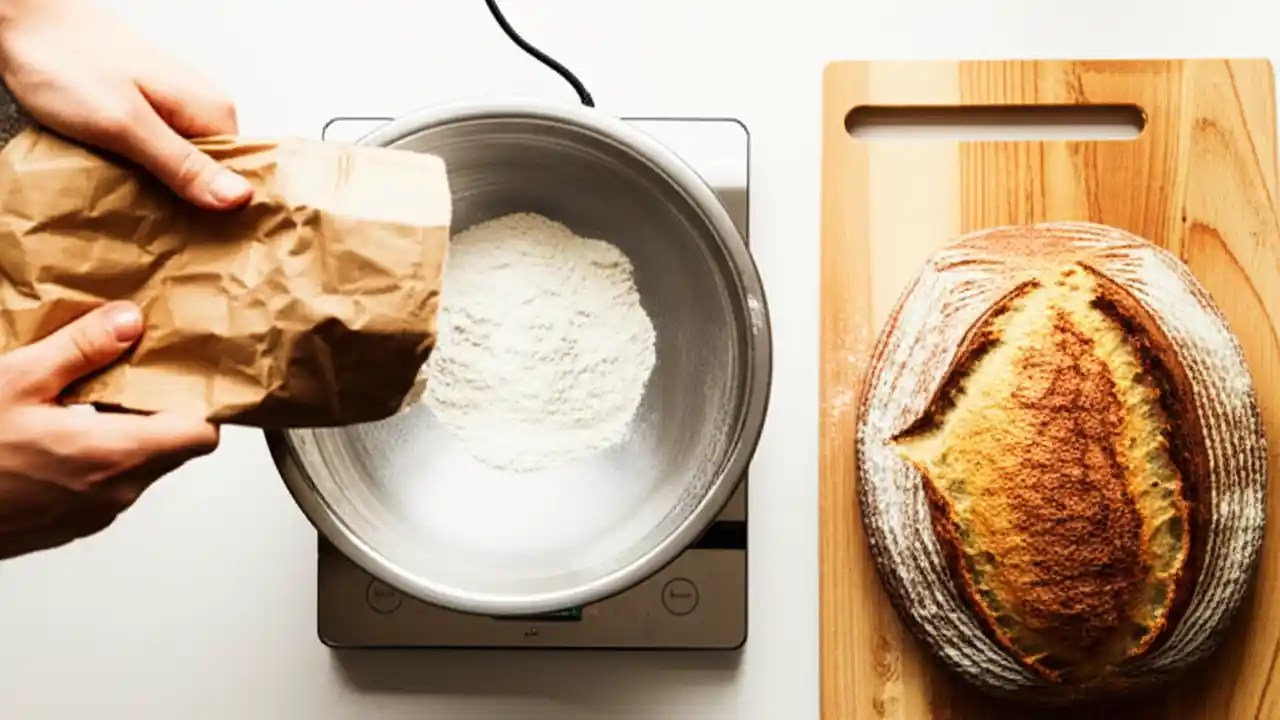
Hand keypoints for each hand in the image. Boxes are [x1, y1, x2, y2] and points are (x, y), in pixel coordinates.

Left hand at [0, 0, 251, 209]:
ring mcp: (176, 108)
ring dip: (160, 192)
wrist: (22, 21)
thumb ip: (182, 165)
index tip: (198, 241)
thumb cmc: (66, 62)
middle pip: (213, 177)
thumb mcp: (124, 124)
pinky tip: (121, 184)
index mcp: (213, 112)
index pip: (240, 180)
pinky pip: (159, 155)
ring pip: (183, 169)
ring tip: (134, 208)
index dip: (222, 215)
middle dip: (188, 206)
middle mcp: (203, 109)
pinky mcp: (149, 110)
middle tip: (155, 228)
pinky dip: (142, 174)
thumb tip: (240, 199)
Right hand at [0, 301, 218, 559]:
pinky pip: (101, 485)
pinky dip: (92, 457)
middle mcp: (113, 494)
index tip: (179, 372)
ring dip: (121, 432)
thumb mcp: (15, 380)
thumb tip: (129, 323)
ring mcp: (90, 516)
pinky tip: (52, 431)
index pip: (201, 435)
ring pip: (135, 466)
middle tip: (122, 373)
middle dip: (154, 409)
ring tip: (80, 398)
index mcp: (114, 456)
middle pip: (170, 448)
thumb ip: (81, 349)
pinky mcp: (64, 526)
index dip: (198, 401)